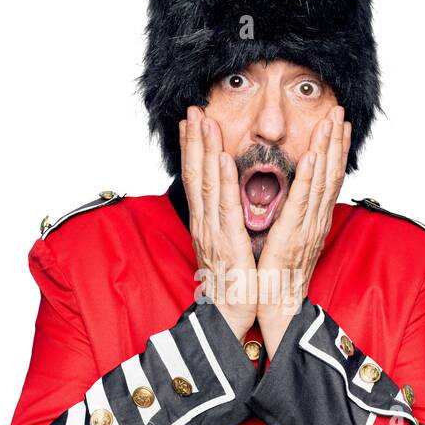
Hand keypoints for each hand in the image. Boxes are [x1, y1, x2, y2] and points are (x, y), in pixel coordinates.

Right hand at [180, 105, 257, 340]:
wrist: (229, 315)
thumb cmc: (233, 284)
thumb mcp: (227, 245)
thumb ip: (224, 222)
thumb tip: (226, 202)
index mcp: (206, 223)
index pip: (196, 178)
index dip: (193, 148)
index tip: (191, 122)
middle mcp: (205, 223)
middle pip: (196, 174)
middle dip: (194, 140)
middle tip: (193, 109)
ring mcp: (213, 231)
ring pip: (207, 183)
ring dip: (205, 150)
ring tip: (204, 121)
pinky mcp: (227, 242)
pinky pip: (224, 207)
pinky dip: (222, 181)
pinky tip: (221, 159)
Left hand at [256, 105, 350, 356]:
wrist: (277, 303)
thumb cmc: (280, 275)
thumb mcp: (290, 237)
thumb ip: (295, 215)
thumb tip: (297, 197)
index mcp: (313, 219)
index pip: (328, 178)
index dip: (336, 150)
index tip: (340, 125)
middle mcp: (315, 219)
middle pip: (331, 173)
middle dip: (336, 140)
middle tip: (341, 112)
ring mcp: (307, 225)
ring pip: (322, 181)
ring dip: (328, 149)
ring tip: (333, 122)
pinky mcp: (293, 233)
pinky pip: (304, 201)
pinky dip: (311, 177)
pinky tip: (316, 156)